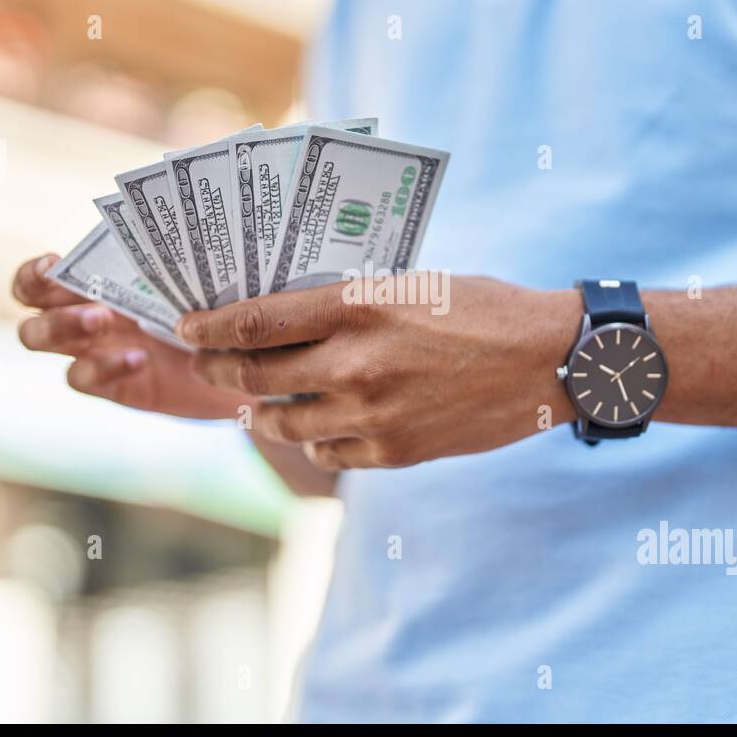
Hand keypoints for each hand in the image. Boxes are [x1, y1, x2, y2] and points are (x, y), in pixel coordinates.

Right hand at [11, 253, 249, 418]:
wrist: (237, 359)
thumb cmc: (207, 307)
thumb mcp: (186, 279)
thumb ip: (161, 257)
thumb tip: (158, 218)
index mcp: (89, 285)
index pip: (36, 278)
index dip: (34, 272)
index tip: (54, 263)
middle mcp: (79, 317)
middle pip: (29, 312)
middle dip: (51, 307)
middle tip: (96, 306)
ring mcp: (90, 351)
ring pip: (40, 342)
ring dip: (63, 329)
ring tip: (103, 321)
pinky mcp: (110, 384)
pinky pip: (80, 377)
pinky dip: (103, 366)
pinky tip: (139, 358)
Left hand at [180, 274, 581, 469]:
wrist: (548, 360)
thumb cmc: (481, 309)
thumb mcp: (408, 283)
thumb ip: (347, 302)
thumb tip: (287, 318)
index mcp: (359, 306)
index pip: (257, 320)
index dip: (210, 326)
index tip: (189, 327)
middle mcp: (356, 363)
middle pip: (255, 376)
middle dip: (219, 370)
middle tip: (207, 363)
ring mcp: (373, 414)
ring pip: (283, 422)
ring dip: (259, 410)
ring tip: (255, 400)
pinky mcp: (394, 451)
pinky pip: (327, 453)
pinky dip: (312, 439)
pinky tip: (317, 426)